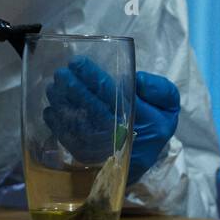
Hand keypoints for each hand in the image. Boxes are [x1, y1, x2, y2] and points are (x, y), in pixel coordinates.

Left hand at [43, 57, 179, 183]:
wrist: (146, 156)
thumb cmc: (154, 122)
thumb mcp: (168, 104)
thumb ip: (158, 89)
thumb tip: (137, 78)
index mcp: (141, 118)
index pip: (113, 94)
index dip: (93, 77)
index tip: (77, 62)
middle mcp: (120, 135)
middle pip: (92, 110)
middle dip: (73, 90)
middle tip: (61, 74)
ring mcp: (103, 148)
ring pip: (78, 125)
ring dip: (63, 105)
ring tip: (53, 88)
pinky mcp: (90, 157)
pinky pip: (71, 141)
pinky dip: (58, 125)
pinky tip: (51, 110)